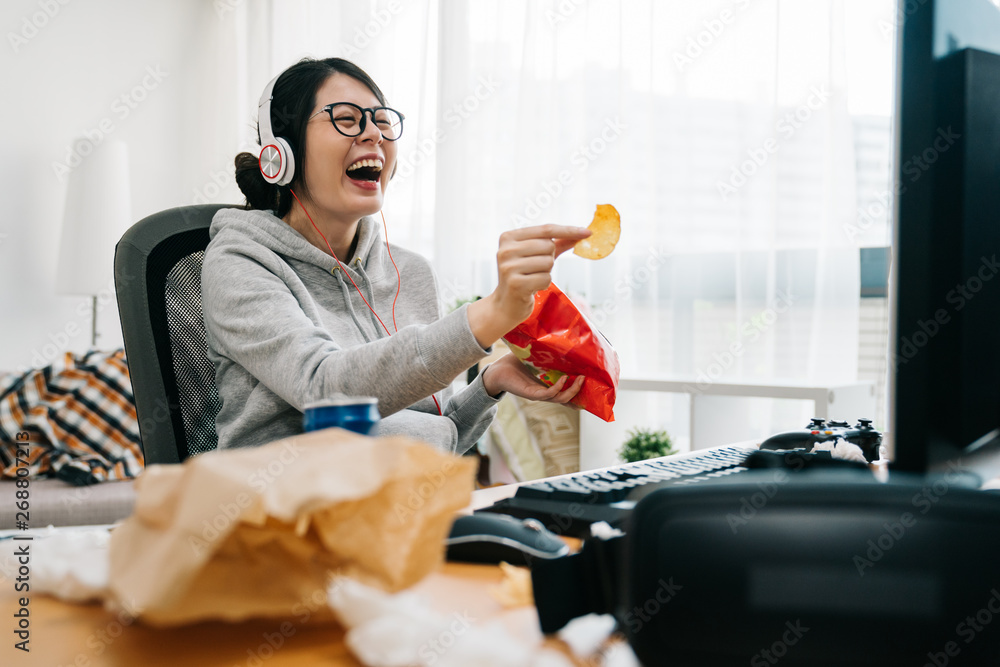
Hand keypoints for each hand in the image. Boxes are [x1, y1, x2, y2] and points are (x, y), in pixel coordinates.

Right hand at [467, 224, 590, 347]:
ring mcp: (508, 267)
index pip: (545, 229)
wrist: (506, 304)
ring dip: (546, 272)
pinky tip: (531, 287)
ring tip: (532, 278)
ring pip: (548, 262)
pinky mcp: (515, 284)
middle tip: (535, 268)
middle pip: (548, 246)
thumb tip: (582, 233)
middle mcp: (505, 250)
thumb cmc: (524, 276)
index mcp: (508, 237)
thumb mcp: (537, 256)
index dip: (568, 230)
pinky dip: (544, 284)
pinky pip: (545, 278)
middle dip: (550, 258)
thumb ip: (557, 243)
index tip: (588, 232)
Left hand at [481, 353, 584, 403]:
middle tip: (589, 380)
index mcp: (548, 384)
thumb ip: (547, 348)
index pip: (566, 390)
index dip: (579, 391)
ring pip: (561, 398)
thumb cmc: (515, 362)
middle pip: (568, 398)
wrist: (497, 370)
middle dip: (580, 391)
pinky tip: (564, 378)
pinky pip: (549, 394)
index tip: (592, 385)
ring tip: (581, 379)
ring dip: (573, 390)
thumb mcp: (535, 355)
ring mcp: (539, 394)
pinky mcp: (531, 394)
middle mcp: (545, 391)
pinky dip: (558, 387)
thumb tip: (559, 332)